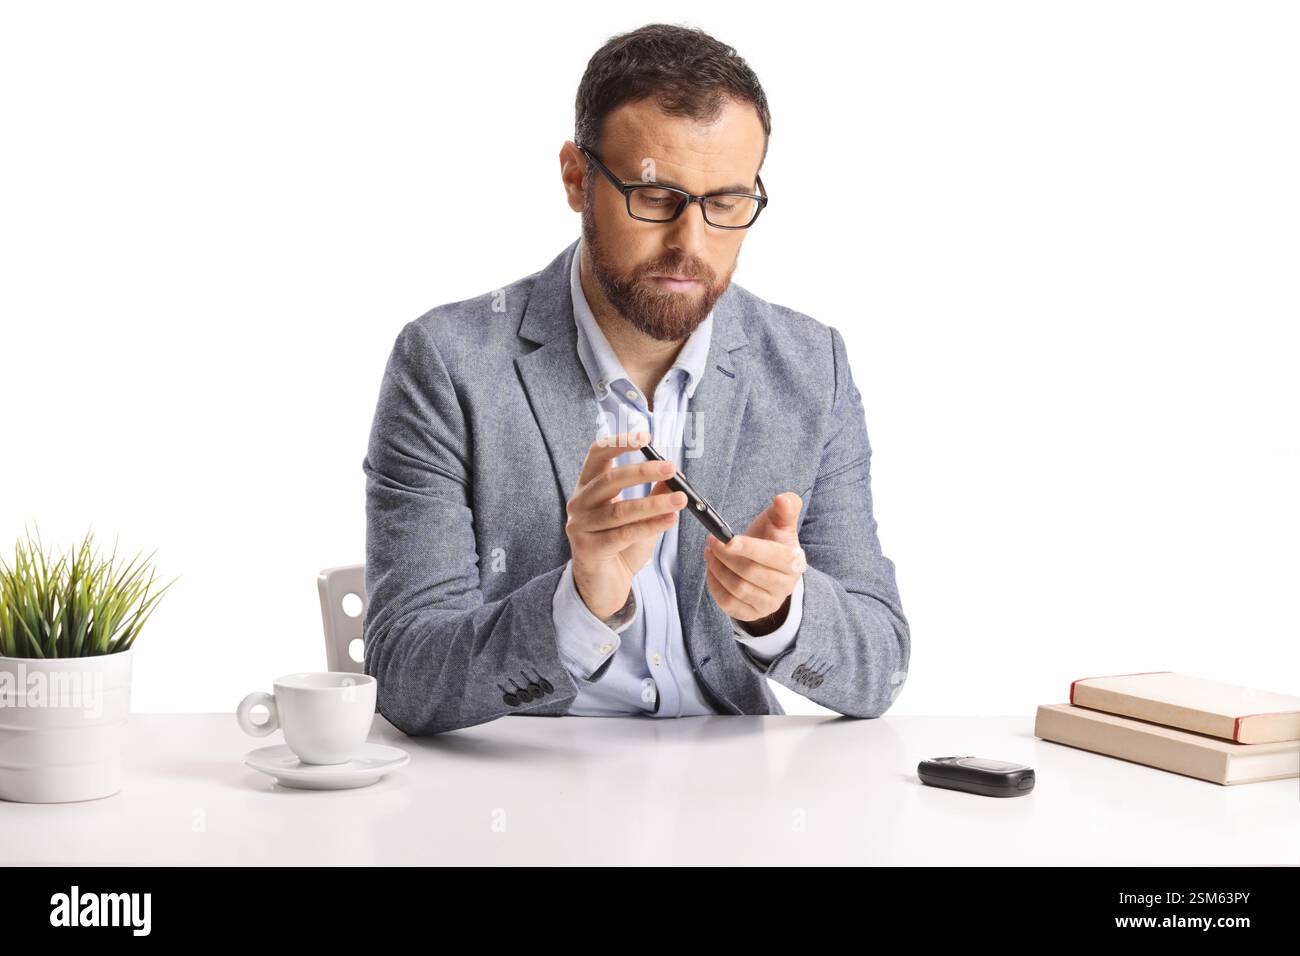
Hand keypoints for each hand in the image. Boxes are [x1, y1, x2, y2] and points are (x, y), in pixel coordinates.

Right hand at [565, 430, 687, 619]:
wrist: (605, 585)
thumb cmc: (621, 546)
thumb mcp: (640, 516)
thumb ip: (654, 494)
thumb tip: (676, 473)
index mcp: (588, 487)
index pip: (597, 455)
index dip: (620, 442)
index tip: (646, 437)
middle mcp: (578, 503)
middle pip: (609, 479)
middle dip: (642, 471)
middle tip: (671, 467)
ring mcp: (579, 527)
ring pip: (620, 510)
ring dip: (653, 503)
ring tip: (681, 499)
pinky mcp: (587, 550)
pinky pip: (623, 535)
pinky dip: (649, 526)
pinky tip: (669, 520)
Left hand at [703, 492, 806, 633]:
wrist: (767, 568)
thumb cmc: (771, 540)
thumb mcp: (779, 522)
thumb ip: (785, 507)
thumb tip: (783, 499)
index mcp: (794, 561)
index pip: (772, 557)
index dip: (748, 548)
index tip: (728, 539)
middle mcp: (785, 586)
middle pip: (750, 573)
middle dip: (725, 555)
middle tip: (712, 540)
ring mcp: (769, 603)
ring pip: (737, 588)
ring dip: (717, 568)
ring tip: (710, 552)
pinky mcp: (752, 613)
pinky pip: (728, 603)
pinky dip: (714, 585)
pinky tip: (712, 569)